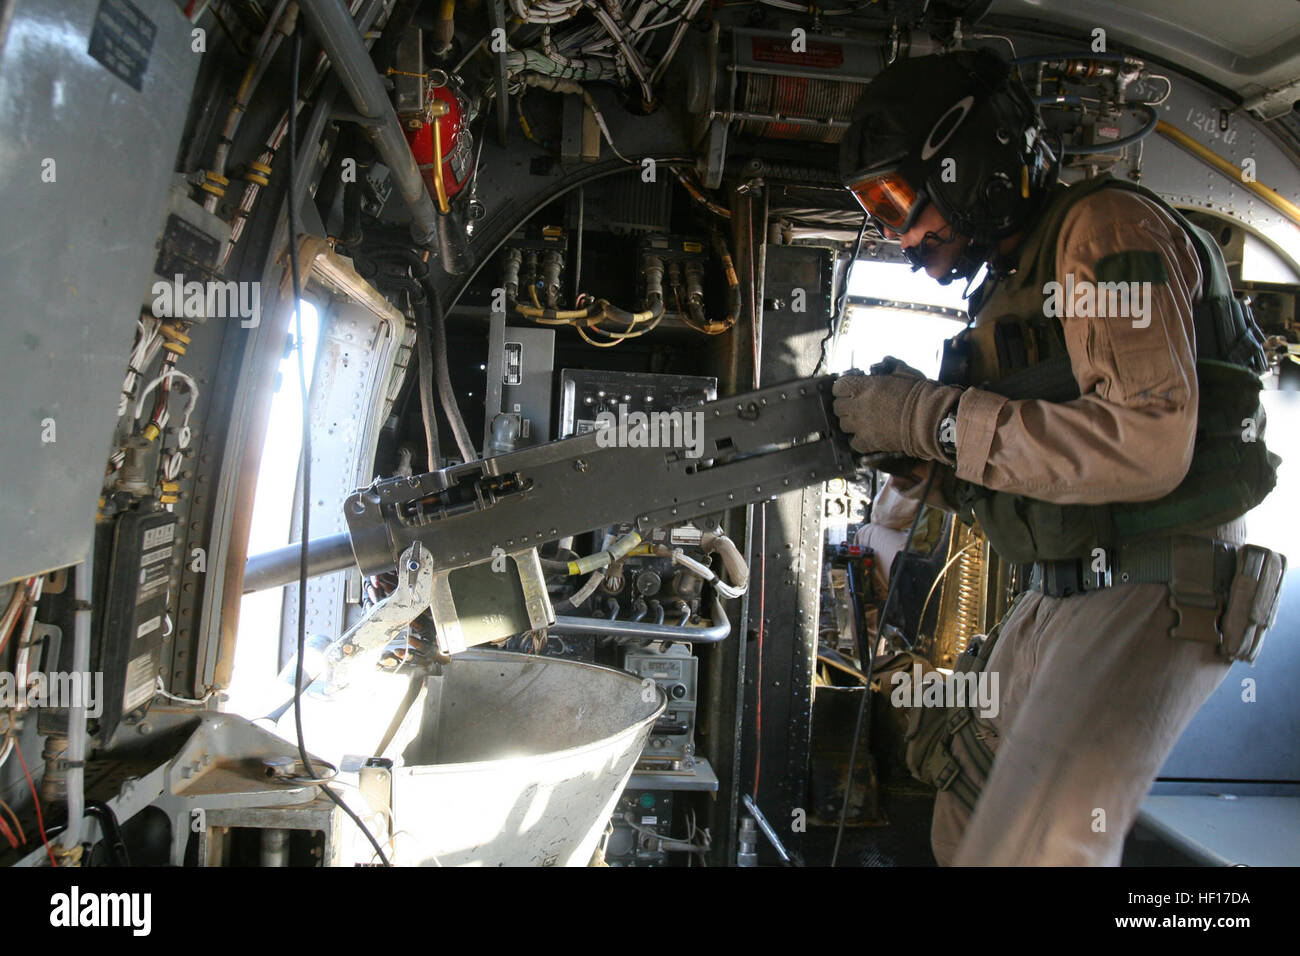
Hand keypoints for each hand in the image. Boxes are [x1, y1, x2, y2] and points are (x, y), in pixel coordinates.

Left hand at [832, 367, 961, 461]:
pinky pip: (853, 443)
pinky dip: (857, 440)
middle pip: (837, 407)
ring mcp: (861, 425)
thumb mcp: (904, 372)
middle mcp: (858, 406)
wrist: (929, 418)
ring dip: (850, 422)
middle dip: (844, 406)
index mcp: (864, 386)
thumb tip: (886, 360)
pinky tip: (866, 436)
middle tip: (855, 406)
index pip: (838, 387)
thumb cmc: (920, 394)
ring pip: (843, 425)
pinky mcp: (868, 442)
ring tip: (862, 421)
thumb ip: (890, 366)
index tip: (848, 390)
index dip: (842, 389)